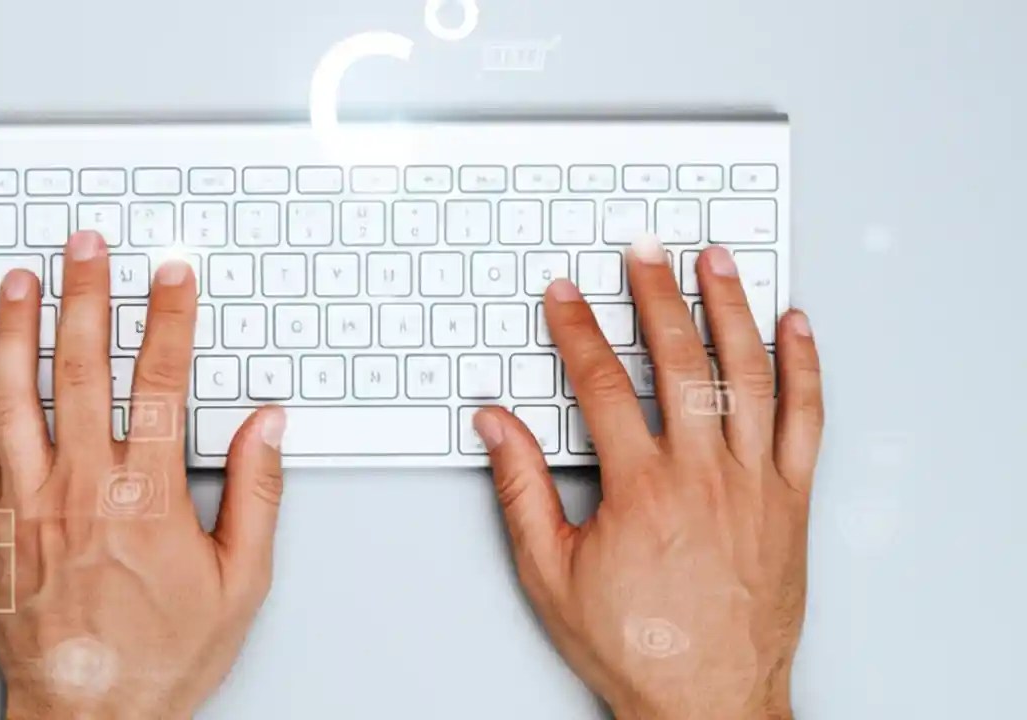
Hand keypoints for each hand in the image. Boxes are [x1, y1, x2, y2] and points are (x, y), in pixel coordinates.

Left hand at [0, 232, 286, 719]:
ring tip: (20, 280)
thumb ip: (257, 494)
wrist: (93, 717)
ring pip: (16, 397)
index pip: (160, 383)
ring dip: (17, 330)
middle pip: (83, 370)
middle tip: (86, 247)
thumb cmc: (163, 655)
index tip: (172, 275)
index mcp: (148, 496)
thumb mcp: (242, 582)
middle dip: (87, 296)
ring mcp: (32, 504)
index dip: (169, 319)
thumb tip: (268, 425)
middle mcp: (84, 488)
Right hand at [476, 239, 821, 719]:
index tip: (565, 295)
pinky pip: (806, 419)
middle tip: (642, 251)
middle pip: (679, 360)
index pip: (601, 383)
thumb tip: (497, 428)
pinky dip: (803, 365)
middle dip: (656, 294)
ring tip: (715, 260)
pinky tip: (793, 325)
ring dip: (730, 308)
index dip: (577, 329)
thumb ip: (521, 490)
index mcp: (641, 489)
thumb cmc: (637, 644)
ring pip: (747, 374)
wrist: (709, 701)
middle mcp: (703, 475)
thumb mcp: (551, 573)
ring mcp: (755, 483)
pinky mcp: (791, 500)